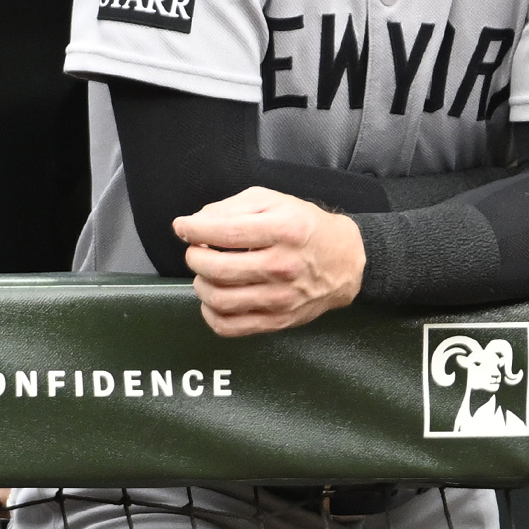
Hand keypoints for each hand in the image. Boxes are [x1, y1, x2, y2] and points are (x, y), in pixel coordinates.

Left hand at [174, 190, 364, 336]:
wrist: (345, 263)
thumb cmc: (305, 227)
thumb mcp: (273, 202)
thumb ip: (232, 207)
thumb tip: (195, 222)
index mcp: (284, 230)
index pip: (225, 232)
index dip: (193, 229)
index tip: (183, 227)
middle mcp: (282, 266)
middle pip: (217, 268)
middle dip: (195, 257)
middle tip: (197, 250)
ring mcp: (280, 298)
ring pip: (218, 299)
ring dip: (200, 284)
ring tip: (206, 273)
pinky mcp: (277, 321)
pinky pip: (229, 327)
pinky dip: (210, 314)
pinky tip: (214, 298)